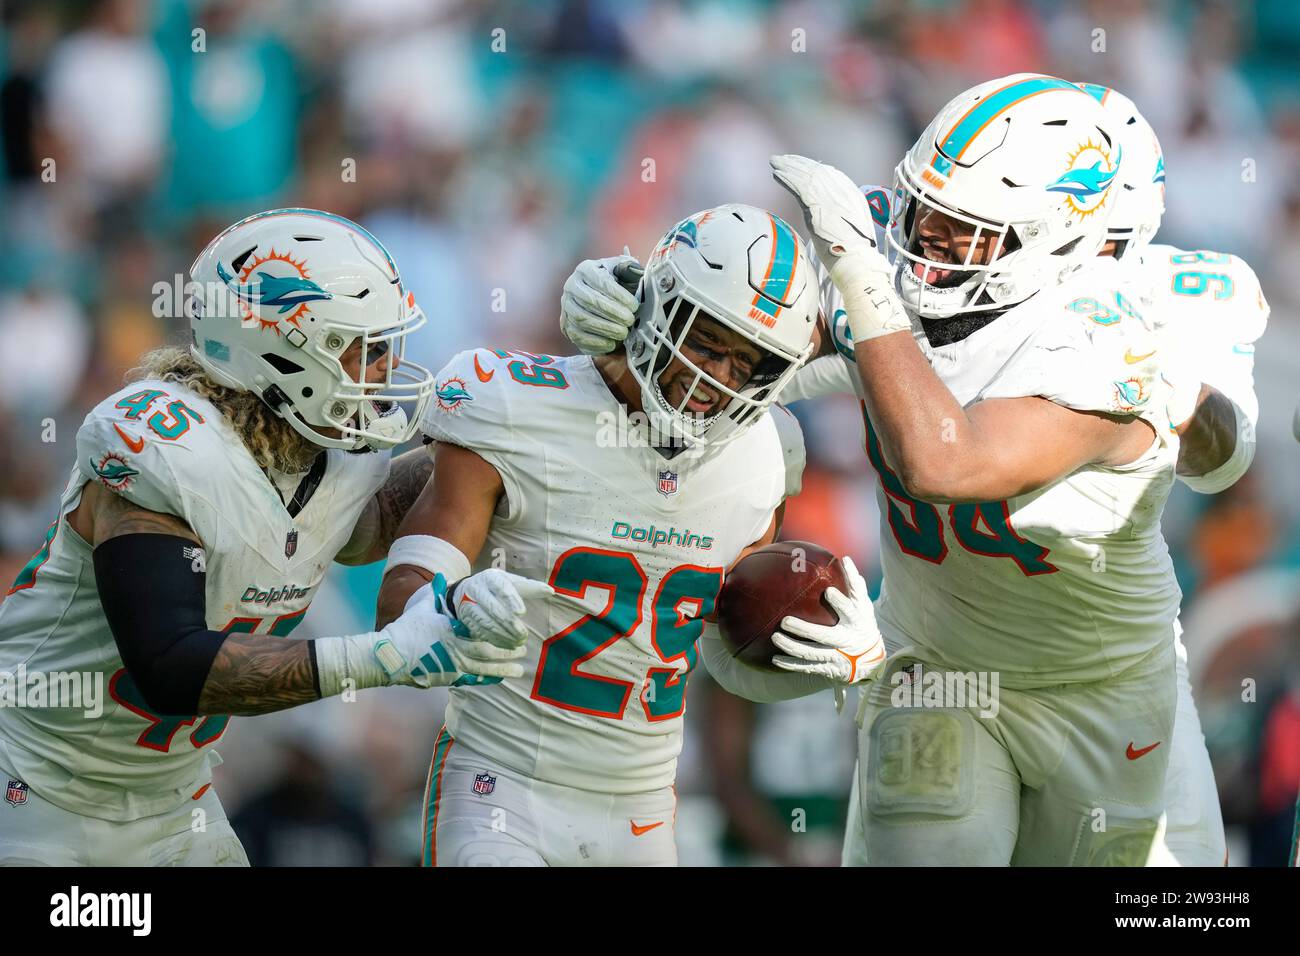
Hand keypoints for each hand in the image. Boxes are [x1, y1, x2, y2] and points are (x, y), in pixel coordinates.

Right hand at [378, 575, 528, 687]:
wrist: (389, 657)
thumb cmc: (406, 630)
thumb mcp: (421, 608)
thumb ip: (435, 594)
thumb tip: (440, 578)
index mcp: (452, 630)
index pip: (482, 633)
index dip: (501, 633)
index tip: (514, 631)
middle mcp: (455, 649)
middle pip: (488, 652)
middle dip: (507, 653)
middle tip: (523, 650)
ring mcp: (451, 666)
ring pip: (483, 669)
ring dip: (502, 669)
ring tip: (519, 670)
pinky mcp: (446, 678)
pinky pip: (471, 680)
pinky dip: (486, 679)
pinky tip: (498, 680)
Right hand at [443, 567, 553, 649]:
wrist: (466, 591)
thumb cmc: (496, 586)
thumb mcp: (511, 582)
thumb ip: (530, 588)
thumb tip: (551, 591)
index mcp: (490, 577)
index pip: (501, 587)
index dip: (511, 600)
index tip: (522, 612)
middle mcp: (476, 589)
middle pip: (493, 608)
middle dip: (509, 623)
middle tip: (523, 635)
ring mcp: (468, 605)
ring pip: (486, 622)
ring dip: (503, 635)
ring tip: (518, 642)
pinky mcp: (466, 619)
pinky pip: (480, 632)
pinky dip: (495, 640)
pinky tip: (507, 646)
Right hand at [560, 255, 642, 353]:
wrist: (600, 298)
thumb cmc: (615, 284)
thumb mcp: (622, 272)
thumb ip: (630, 271)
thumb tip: (637, 273)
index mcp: (585, 269)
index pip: (600, 281)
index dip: (617, 294)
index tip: (634, 305)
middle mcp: (571, 286)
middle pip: (589, 301)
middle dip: (612, 313)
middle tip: (630, 320)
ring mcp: (567, 307)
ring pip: (582, 319)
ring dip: (605, 328)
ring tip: (623, 333)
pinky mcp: (566, 325)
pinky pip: (577, 335)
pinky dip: (595, 342)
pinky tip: (611, 344)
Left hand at [770, 154, 909, 342]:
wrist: (857, 265)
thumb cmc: (853, 258)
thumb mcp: (848, 232)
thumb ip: (838, 220)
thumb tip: (826, 219)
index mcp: (853, 198)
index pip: (832, 176)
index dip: (815, 168)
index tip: (801, 164)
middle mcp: (843, 193)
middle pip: (818, 172)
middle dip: (800, 163)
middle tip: (783, 159)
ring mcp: (831, 199)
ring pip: (807, 176)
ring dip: (789, 167)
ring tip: (775, 162)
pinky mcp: (818, 207)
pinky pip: (799, 186)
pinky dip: (787, 178)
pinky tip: (776, 173)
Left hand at [770, 556, 884, 683]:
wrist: (871, 660)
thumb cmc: (863, 624)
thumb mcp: (864, 606)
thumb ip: (855, 584)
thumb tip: (845, 558)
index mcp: (856, 623)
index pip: (849, 611)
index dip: (840, 603)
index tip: (828, 592)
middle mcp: (846, 641)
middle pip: (824, 636)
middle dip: (804, 630)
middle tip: (784, 621)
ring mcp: (836, 657)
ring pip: (811, 654)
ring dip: (792, 647)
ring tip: (775, 637)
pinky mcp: (828, 669)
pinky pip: (806, 668)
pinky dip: (791, 665)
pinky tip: (775, 659)